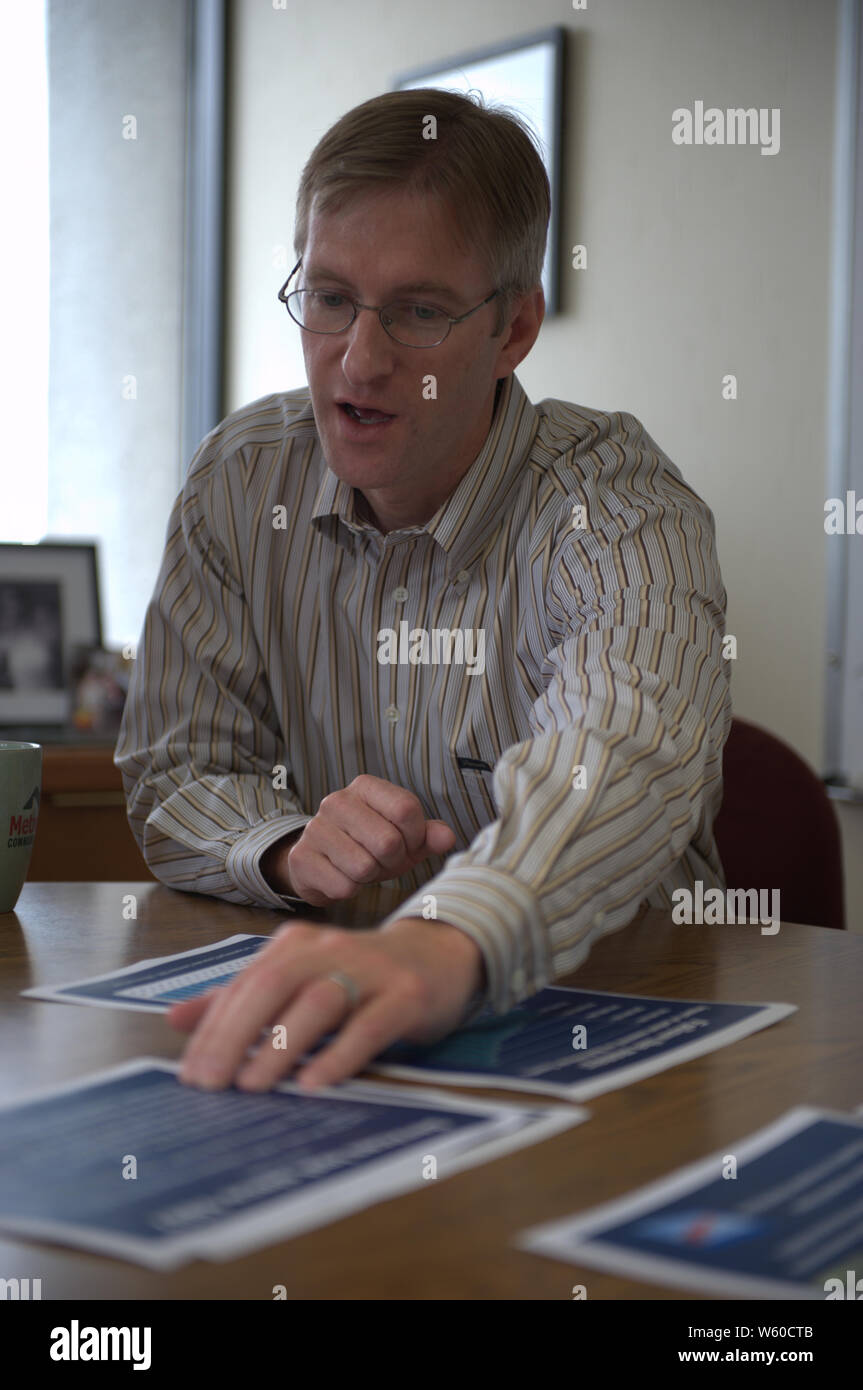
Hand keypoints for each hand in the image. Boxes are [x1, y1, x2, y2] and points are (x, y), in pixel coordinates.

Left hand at [168, 917, 484, 1091]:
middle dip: (235, 1036)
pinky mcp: (407, 994)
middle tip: (210, 1084)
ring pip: (319, 1000)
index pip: (244, 984)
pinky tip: (315, 1084)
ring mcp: (371, 969)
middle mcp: (329, 949)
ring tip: (254, 1087)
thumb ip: (240, 998)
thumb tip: (174, 1020)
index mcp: (296, 944)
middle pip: (273, 985)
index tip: (191, 1074)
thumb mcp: (299, 979)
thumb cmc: (361, 977)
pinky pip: (370, 1024)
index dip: (213, 1028)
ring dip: (281, 1045)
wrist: (441, 955)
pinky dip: (340, 1053)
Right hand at [262, 775, 456, 905]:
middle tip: (382, 860)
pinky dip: (349, 890)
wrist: (321, 863)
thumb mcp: (405, 838)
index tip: (406, 844)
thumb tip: (447, 838)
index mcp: (365, 787)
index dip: (415, 837)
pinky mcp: (301, 858)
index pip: (406, 809)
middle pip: (388, 842)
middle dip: (392, 861)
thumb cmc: (370, 847)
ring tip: (361, 867)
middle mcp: (336, 801)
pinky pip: (343, 886)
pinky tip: (342, 877)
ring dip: (370, 877)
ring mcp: (315, 828)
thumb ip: (428, 835)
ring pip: (365, 867)